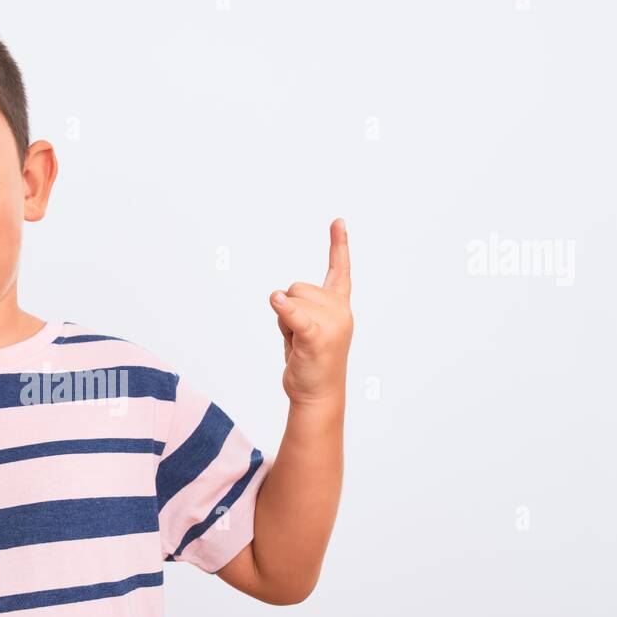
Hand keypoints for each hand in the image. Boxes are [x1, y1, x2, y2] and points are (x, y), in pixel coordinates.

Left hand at [268, 218, 353, 407]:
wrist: (318, 395)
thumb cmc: (311, 362)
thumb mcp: (306, 328)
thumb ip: (299, 307)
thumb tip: (279, 297)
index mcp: (339, 306)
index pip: (340, 270)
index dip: (338, 245)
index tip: (338, 221)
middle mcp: (339, 310)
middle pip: (297, 287)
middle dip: (288, 309)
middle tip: (300, 337)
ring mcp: (330, 323)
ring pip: (289, 299)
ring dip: (284, 321)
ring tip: (298, 343)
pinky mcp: (315, 336)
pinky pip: (295, 315)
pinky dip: (285, 309)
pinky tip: (277, 302)